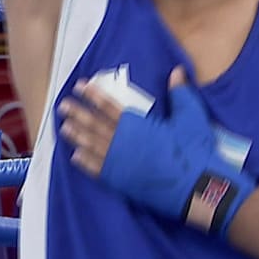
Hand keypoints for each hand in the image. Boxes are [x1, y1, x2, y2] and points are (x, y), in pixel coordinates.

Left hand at [57, 66, 255, 237]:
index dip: (93, 95)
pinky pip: (97, 170)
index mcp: (137, 124)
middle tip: (62, 106)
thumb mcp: (191, 117)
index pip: (109, 106)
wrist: (196, 188)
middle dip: (78, 114)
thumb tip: (177, 71)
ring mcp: (120, 162)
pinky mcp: (122, 181)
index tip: (80, 86)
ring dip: (77, 136)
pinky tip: (75, 157)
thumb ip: (180, 93)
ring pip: (93, 145)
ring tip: (64, 128)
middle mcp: (123, 141)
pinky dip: (85, 162)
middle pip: (95, 124)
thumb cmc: (194, 150)